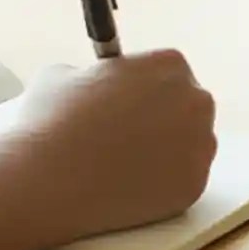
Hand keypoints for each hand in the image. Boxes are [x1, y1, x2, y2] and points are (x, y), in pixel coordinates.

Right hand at [11, 50, 217, 240]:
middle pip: (189, 106)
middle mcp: (195, 100)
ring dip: (169, 151)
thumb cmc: (50, 120)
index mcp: (169, 64)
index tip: (130, 103)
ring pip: (192, 144)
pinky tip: (134, 185)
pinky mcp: (195, 185)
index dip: (147, 88)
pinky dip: (165, 183)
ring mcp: (200, 145)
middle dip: (165, 118)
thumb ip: (93, 74)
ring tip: (128, 164)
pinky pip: (186, 179)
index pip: (170, 72)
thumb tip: (93, 82)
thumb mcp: (64, 74)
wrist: (48, 179)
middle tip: (131, 136)